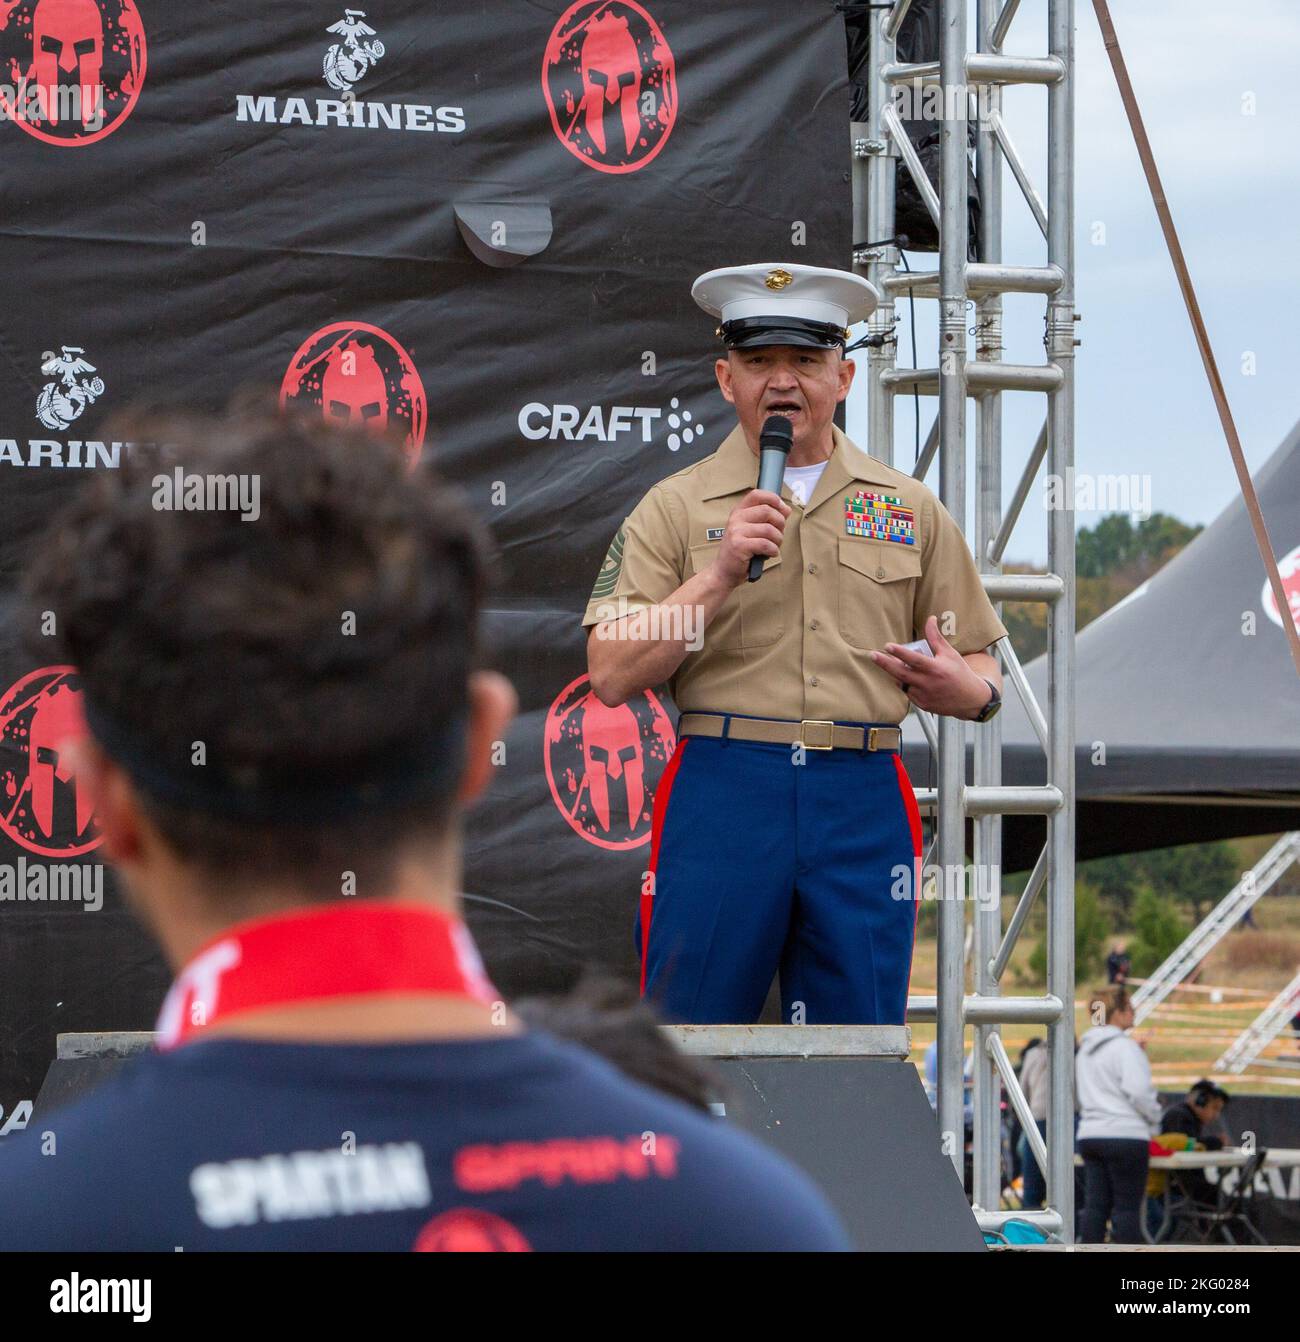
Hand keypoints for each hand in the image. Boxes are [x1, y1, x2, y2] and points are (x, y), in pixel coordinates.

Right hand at [709, 489, 790, 589]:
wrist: (724, 571)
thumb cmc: (740, 552)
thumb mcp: (752, 530)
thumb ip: (767, 519)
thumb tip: (786, 509)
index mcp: (739, 512)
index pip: (757, 495)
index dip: (773, 499)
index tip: (782, 509)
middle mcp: (736, 519)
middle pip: (767, 511)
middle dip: (780, 523)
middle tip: (779, 534)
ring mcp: (736, 531)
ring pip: (769, 529)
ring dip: (778, 539)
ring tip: (774, 546)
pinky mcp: (739, 546)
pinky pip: (765, 544)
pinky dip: (773, 550)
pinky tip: (771, 553)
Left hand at [869, 615, 992, 717]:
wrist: (970, 699)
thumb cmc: (960, 673)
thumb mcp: (950, 653)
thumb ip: (936, 637)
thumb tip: (930, 619)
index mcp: (936, 669)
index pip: (914, 660)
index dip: (900, 652)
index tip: (887, 646)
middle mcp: (928, 683)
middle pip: (901, 673)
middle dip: (885, 664)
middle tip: (873, 655)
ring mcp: (923, 696)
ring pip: (902, 684)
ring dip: (894, 674)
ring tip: (887, 663)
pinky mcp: (921, 705)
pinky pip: (907, 693)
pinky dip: (904, 684)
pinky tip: (904, 678)